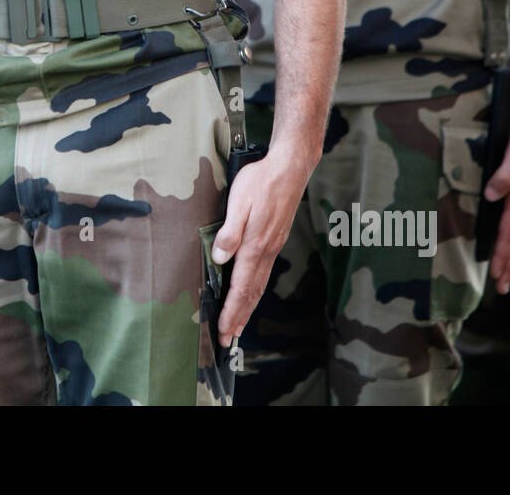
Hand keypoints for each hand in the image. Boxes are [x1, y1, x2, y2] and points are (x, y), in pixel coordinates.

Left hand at [211, 151, 308, 347]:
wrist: (290, 168)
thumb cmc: (262, 182)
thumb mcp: (239, 203)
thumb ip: (229, 232)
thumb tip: (219, 259)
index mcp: (255, 246)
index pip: (241, 287)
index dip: (231, 311)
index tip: (223, 331)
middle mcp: (267, 252)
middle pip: (252, 293)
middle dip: (239, 318)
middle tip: (228, 340)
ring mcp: (273, 247)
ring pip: (259, 286)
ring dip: (247, 308)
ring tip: (238, 326)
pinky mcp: (275, 240)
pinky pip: (264, 274)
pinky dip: (255, 291)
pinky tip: (251, 294)